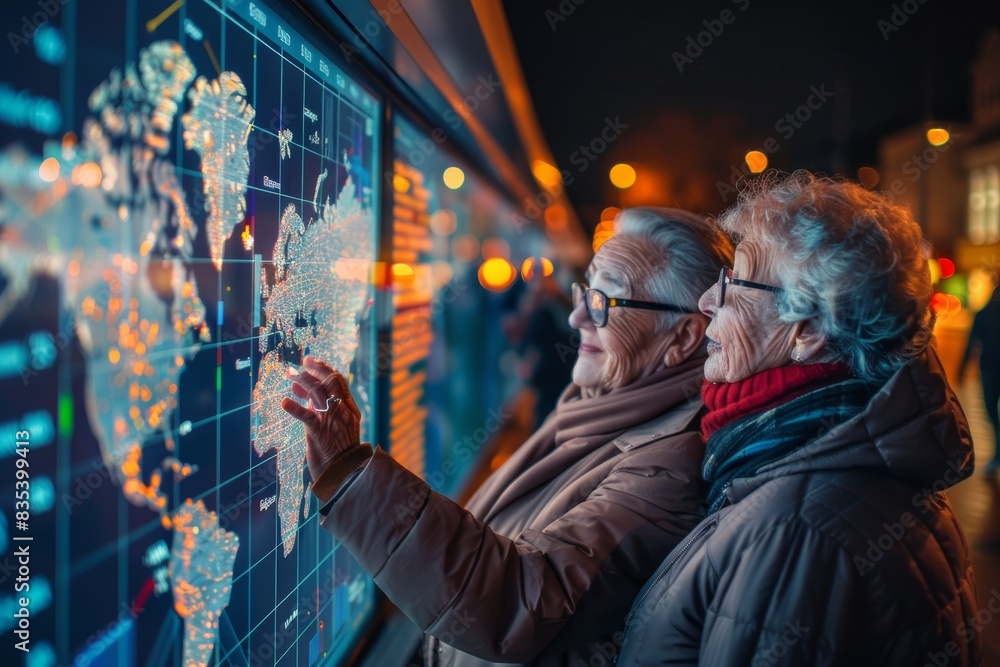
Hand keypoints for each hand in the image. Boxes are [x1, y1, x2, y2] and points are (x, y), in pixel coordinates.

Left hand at [280, 357, 361, 481]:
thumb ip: (323, 410)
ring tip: (290, 376)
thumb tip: (307, 394)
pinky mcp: (318, 433)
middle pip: (330, 381)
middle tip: (301, 365)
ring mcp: (331, 421)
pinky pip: (306, 417)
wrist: (345, 473)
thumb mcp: (336, 426)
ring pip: (317, 393)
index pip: (339, 381)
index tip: (311, 362)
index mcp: (349, 408)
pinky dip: (295, 408)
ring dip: (302, 382)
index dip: (324, 369)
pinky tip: (284, 402)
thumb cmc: (338, 451)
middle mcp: (342, 411)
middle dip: (314, 370)